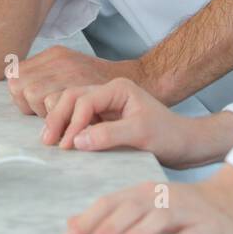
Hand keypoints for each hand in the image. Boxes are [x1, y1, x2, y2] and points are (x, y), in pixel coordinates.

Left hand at [7, 45, 143, 116]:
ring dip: (42, 113)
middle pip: (18, 85)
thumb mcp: (73, 73)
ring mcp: (70, 72)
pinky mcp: (79, 87)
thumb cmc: (103, 86)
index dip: (20, 94)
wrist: (140, 83)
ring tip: (61, 120)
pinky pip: (51, 104)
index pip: (14, 74)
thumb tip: (17, 93)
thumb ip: (47, 79)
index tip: (32, 107)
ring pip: (32, 94)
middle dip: (26, 105)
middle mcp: (60, 60)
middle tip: (45, 116)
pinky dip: (57, 119)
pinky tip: (69, 124)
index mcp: (55, 54)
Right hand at [40, 77, 218, 168]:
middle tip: (48, 141)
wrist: (185, 144)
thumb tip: (77, 140)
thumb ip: (109, 135)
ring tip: (50, 141)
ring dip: (58, 120)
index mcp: (118, 88)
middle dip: (57, 117)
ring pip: (70, 104)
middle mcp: (108, 92)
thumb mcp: (141, 134)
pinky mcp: (102, 118)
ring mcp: (104, 104)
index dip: (73, 122)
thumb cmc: (168, 136)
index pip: (84, 99)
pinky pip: (77, 117)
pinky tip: (61, 140)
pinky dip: (66, 127)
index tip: (67, 145)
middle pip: (71, 96)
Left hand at [63, 164, 232, 233]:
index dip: (89, 218)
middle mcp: (162, 197)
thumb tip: (72, 226)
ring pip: (155, 223)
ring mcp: (185, 211)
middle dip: (105, 230)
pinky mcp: (205, 228)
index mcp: (144, 191)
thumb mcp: (149, 203)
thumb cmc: (186, 206)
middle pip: (129, 210)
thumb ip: (114, 214)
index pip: (111, 201)